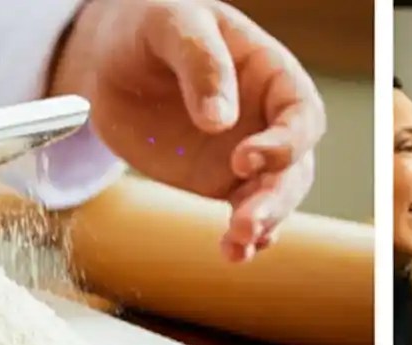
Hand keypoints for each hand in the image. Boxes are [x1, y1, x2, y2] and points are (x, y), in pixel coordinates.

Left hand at [54, 0, 325, 260]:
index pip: (302, 114)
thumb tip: (218, 120)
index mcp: (271, 74)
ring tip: (235, 245)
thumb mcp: (172, 24)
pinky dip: (243, 238)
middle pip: (295, 165)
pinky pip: (244, 214)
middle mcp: (269, 119)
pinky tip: (232, 252)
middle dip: (275, 198)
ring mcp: (247, 154)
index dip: (286, 141)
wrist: (110, 57)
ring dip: (262, 224)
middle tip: (246, 222)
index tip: (244, 158)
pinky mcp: (221, 182)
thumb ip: (200, 63)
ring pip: (275, 197)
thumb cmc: (150, 24)